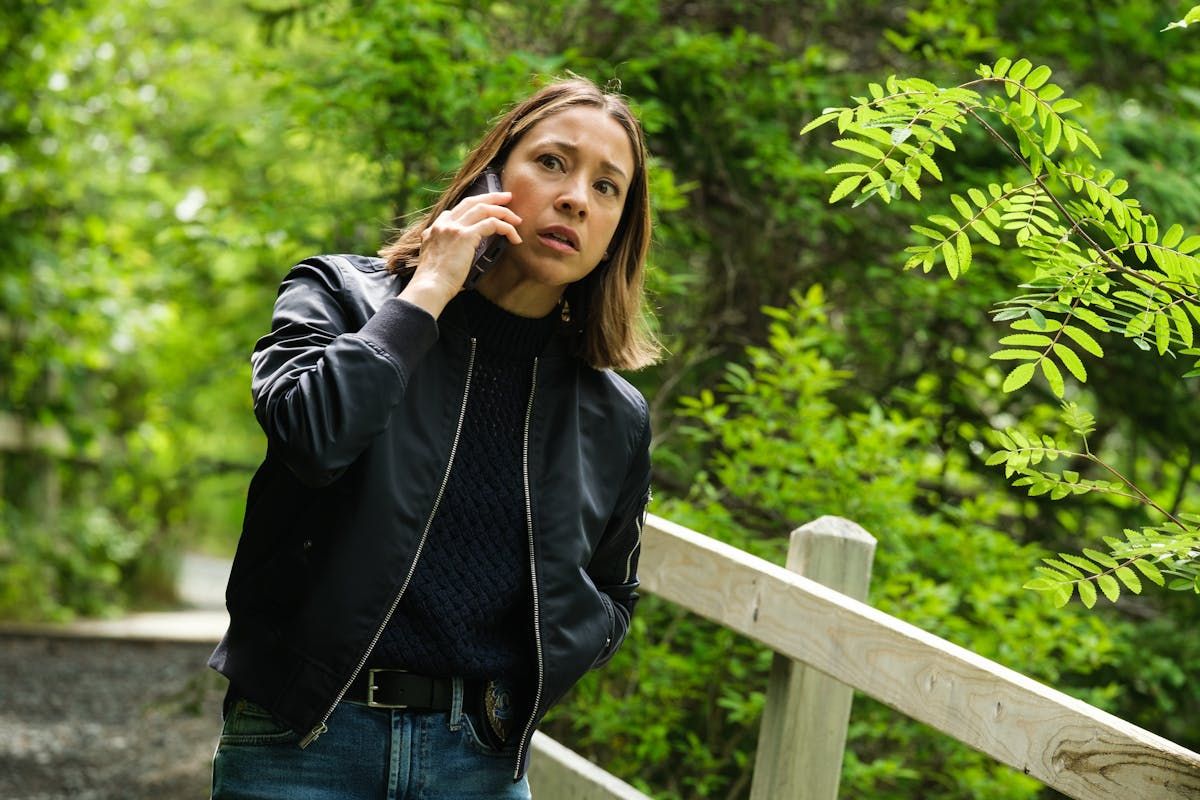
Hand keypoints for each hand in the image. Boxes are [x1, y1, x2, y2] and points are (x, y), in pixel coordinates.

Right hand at [400, 191, 521, 316]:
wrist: (430, 287)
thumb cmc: (435, 282)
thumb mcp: (434, 260)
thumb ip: (445, 251)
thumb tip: (461, 257)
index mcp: (434, 229)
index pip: (457, 210)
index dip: (474, 207)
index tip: (487, 209)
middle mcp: (443, 224)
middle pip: (471, 201)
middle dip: (492, 196)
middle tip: (507, 196)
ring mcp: (454, 228)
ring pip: (484, 208)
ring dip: (503, 211)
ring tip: (516, 219)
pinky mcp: (465, 236)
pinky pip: (492, 224)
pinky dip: (506, 228)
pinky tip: (514, 237)